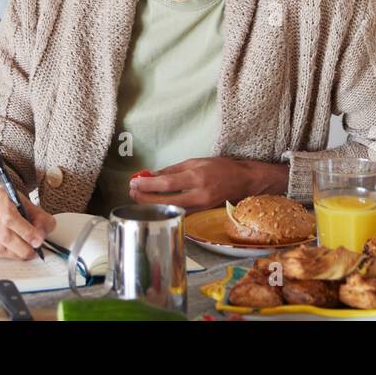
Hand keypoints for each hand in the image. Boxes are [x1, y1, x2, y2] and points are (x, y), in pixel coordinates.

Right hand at [0, 188, 56, 259]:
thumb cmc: (11, 205)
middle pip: (3, 235)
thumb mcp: (29, 206)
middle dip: (22, 248)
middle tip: (33, 252)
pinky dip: (3, 254)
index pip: (10, 218)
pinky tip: (10, 250)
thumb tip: (40, 237)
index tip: (38, 242)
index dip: (26, 232)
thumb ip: (40, 219)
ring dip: (14, 253)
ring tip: (23, 252)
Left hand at [128, 157, 288, 210]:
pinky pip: (179, 211)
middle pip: (166, 201)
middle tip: (132, 190)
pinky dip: (165, 207)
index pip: (167, 184)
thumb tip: (152, 175)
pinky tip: (155, 203)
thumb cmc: (220, 167)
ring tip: (139, 196)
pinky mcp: (202, 212)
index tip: (134, 181)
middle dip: (145, 197)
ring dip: (152, 203)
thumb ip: (173, 170)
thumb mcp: (196, 162)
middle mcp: (198, 194)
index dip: (148, 184)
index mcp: (196, 177)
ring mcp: (200, 206)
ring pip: (170, 209)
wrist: (243, 181)